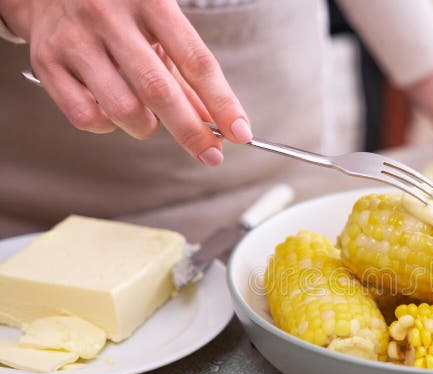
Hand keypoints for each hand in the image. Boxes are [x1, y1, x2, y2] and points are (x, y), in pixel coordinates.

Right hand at [0, 0, 251, 164]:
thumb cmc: (120, 10)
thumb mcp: (160, 25)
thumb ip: (188, 73)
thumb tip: (219, 123)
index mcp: (150, 0)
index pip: (197, 61)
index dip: (222, 102)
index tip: (241, 132)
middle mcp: (109, 15)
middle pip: (160, 90)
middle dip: (191, 132)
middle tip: (211, 154)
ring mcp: (75, 39)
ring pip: (123, 109)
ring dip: (146, 128)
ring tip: (149, 119)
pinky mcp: (46, 62)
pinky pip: (86, 117)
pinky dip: (108, 127)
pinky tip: (113, 112)